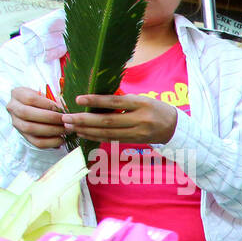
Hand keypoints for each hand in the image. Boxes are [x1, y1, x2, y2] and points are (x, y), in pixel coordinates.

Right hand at [7, 87, 65, 148]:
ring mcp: (16, 123)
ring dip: (51, 130)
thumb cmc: (44, 100)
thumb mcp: (46, 95)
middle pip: (27, 113)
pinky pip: (36, 142)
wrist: (36, 109)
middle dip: (49, 118)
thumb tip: (65, 108)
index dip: (46, 104)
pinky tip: (62, 139)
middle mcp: (13, 108)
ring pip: (30, 129)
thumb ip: (54, 100)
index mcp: (17, 93)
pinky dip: (51, 142)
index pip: (30, 98)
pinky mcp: (24, 136)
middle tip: (65, 120)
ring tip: (65, 129)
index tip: (60, 107)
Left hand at [61, 94, 179, 144]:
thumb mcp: (142, 99)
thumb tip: (96, 100)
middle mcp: (140, 120)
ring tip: (70, 127)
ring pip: (108, 133)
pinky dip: (96, 137)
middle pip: (108, 121)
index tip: (78, 99)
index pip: (115, 102)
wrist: (175, 127)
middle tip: (66, 119)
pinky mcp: (135, 141)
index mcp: (142, 104)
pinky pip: (112, 139)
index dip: (96, 101)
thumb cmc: (155, 108)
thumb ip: (123, 100)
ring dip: (86, 130)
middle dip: (84, 120)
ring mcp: (137, 132)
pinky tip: (84, 133)